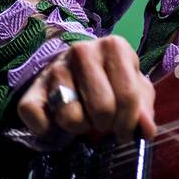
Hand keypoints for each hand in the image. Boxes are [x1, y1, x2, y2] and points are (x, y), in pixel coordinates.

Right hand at [17, 36, 157, 140]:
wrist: (70, 68)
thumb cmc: (110, 79)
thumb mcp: (134, 86)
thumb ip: (144, 109)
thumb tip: (146, 132)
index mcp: (114, 46)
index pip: (128, 96)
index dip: (128, 123)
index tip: (124, 132)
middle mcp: (82, 51)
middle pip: (102, 109)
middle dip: (105, 126)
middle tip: (104, 124)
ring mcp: (54, 68)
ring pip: (71, 119)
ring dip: (80, 128)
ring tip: (84, 118)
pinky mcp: (31, 90)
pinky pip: (40, 123)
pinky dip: (50, 132)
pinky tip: (58, 121)